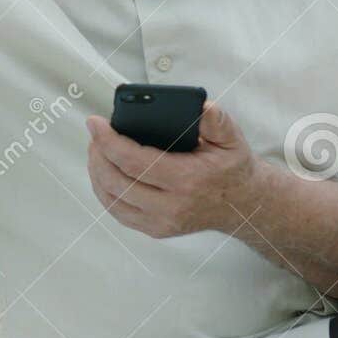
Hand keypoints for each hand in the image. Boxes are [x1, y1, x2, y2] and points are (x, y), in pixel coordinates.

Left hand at [85, 102, 264, 238]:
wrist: (243, 205)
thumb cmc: (231, 167)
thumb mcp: (232, 139)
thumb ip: (216, 121)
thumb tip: (200, 107)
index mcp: (188, 180)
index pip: (135, 161)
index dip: (108, 141)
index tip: (95, 123)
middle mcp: (172, 206)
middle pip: (117, 182)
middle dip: (98, 154)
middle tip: (94, 134)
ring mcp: (162, 222)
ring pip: (112, 199)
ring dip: (97, 172)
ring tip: (96, 149)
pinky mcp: (156, 230)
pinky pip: (118, 212)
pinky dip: (104, 191)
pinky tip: (103, 172)